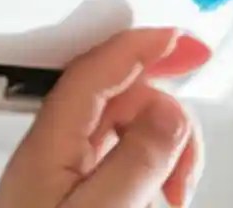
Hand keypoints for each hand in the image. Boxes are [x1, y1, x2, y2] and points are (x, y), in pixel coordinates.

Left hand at [0, 28, 210, 207]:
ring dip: (163, 151)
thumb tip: (169, 111)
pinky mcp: (73, 199)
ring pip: (126, 131)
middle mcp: (52, 156)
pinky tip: (158, 199)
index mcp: (48, 148)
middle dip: (165, 118)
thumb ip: (135, 161)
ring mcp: (62, 179)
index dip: (141, 46)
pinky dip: (150, 173)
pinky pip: (121, 163)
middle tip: (184, 166)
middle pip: (119, 99)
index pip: (96, 72)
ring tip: (173, 195)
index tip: (182, 41)